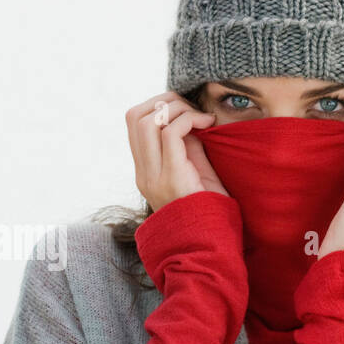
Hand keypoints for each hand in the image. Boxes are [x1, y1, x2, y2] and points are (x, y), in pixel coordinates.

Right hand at [127, 91, 223, 210]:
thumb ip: (185, 146)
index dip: (157, 105)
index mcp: (144, 171)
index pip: (133, 123)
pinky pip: (171, 133)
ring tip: (200, 117)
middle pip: (135, 116)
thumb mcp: (193, 170)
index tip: (184, 109)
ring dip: (177, 108)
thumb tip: (189, 118)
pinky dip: (190, 119)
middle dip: (165, 101)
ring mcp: (154, 176)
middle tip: (191, 108)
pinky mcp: (171, 178)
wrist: (209, 243)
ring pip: (148, 120)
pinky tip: (208, 124)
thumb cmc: (207, 209)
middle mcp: (143, 172)